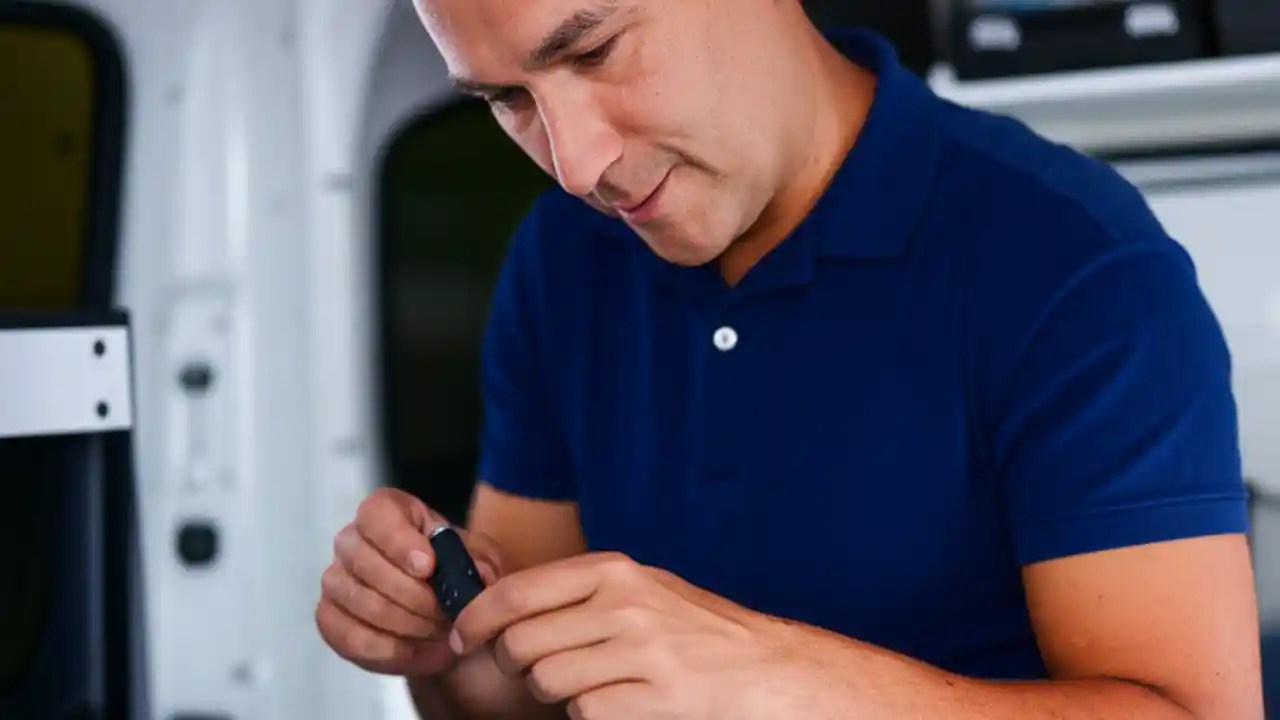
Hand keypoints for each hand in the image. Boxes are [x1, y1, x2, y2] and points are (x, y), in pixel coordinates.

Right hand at [315, 488, 503, 677]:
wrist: (442, 616)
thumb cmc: (455, 574)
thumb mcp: (480, 561)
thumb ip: (481, 561)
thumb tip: (479, 572)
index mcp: (389, 511)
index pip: (377, 514)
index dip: (398, 540)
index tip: (427, 566)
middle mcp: (353, 539)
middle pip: (365, 561)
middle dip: (411, 594)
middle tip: (443, 613)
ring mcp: (336, 578)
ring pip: (358, 599)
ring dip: (403, 622)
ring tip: (435, 631)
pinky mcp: (329, 616)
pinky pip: (346, 634)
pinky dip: (384, 648)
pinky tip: (412, 650)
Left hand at [449, 551, 814, 718]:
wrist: (767, 671)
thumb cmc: (699, 632)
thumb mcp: (643, 590)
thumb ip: (582, 593)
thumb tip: (503, 606)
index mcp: (617, 572)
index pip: (517, 591)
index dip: (476, 617)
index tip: (461, 635)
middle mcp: (625, 607)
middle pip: (521, 642)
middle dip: (513, 664)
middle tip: (529, 669)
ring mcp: (640, 656)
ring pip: (546, 681)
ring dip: (555, 693)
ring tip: (589, 685)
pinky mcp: (652, 702)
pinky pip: (584, 714)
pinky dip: (591, 716)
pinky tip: (620, 705)